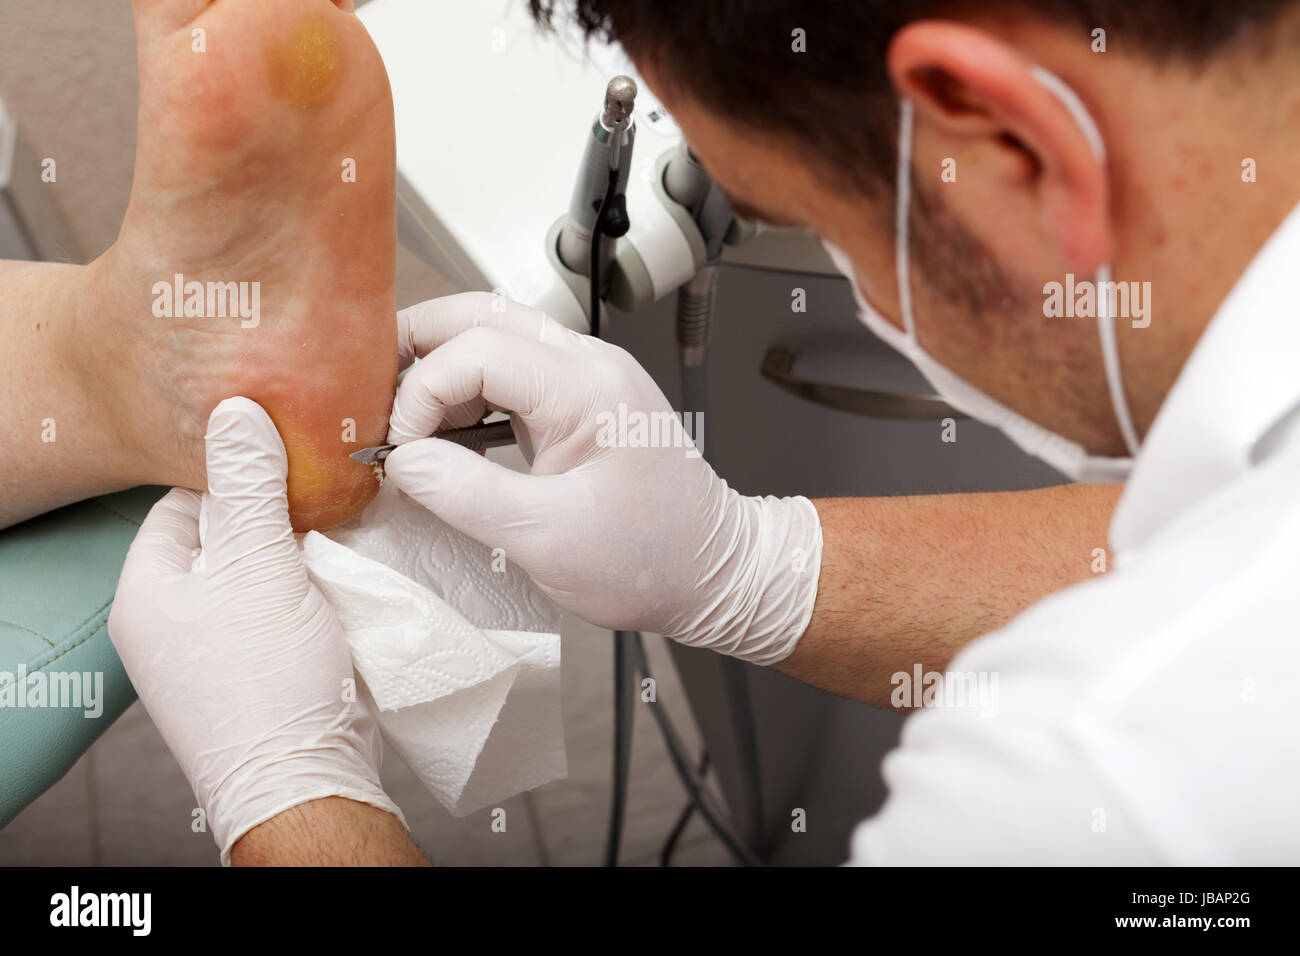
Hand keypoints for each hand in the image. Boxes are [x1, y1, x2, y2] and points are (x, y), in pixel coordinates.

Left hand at [108, 397, 402, 863]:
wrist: (306, 777)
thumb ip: (248, 486)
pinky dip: (309, 585)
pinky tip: (341, 572)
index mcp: (147, 589)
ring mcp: (213, 647)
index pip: (183, 501)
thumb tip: (235, 412)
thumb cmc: (266, 680)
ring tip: (337, 526)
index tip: (285, 453)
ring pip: (259, 569)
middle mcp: (171, 618)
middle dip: (274, 511)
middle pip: (224, 533)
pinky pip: (280, 605)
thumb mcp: (258, 566)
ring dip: (298, 549)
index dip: (234, 472)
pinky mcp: (256, 666)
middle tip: (320, 487)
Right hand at [384, 293, 822, 663]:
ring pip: (497, 337)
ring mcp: (588, 379)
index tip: (399, 447)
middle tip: (369, 391)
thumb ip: (465, 494)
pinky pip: (514, 374)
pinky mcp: (582, 403)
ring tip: (400, 419)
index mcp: (589, 389)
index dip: (423, 391)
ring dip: (442, 369)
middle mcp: (590, 365)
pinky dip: (469, 394)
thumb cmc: (648, 561)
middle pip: (485, 316)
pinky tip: (441, 434)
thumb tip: (402, 460)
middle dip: (418, 346)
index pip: (479, 350)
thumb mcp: (546, 540)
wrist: (713, 573)